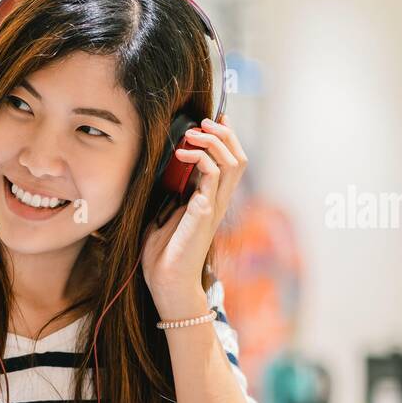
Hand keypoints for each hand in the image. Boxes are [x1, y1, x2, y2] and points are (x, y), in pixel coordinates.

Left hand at [140, 112, 247, 318]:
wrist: (167, 284)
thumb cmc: (164, 255)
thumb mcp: (163, 215)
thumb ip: (170, 194)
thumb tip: (163, 171)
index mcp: (210, 201)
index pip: (230, 162)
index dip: (226, 138)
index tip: (213, 118)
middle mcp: (217, 202)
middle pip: (239, 157)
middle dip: (225, 133)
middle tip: (203, 123)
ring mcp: (213, 208)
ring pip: (233, 163)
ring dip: (214, 142)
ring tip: (194, 135)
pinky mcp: (203, 214)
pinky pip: (212, 178)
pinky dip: (200, 160)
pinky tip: (182, 157)